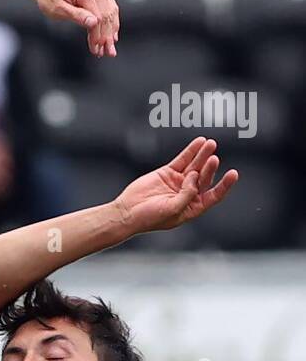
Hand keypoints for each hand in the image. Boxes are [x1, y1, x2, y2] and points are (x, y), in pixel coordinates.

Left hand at [33, 0, 118, 56]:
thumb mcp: (57, 9)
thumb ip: (76, 16)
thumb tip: (94, 23)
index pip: (97, 17)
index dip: (98, 36)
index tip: (96, 49)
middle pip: (107, 15)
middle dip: (107, 36)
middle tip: (108, 53)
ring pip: (111, 11)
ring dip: (112, 31)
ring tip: (110, 48)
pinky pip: (109, 6)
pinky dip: (110, 21)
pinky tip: (112, 34)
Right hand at [115, 137, 237, 234]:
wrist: (127, 212)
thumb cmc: (149, 218)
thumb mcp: (172, 210)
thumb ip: (187, 195)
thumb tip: (195, 177)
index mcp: (192, 208)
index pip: (214, 195)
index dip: (224, 185)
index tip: (233, 174)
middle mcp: (188, 194)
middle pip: (204, 178)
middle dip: (210, 168)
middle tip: (213, 158)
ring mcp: (178, 183)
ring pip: (194, 166)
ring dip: (203, 155)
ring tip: (211, 143)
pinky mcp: (167, 173)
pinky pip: (182, 160)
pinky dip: (190, 151)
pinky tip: (198, 143)